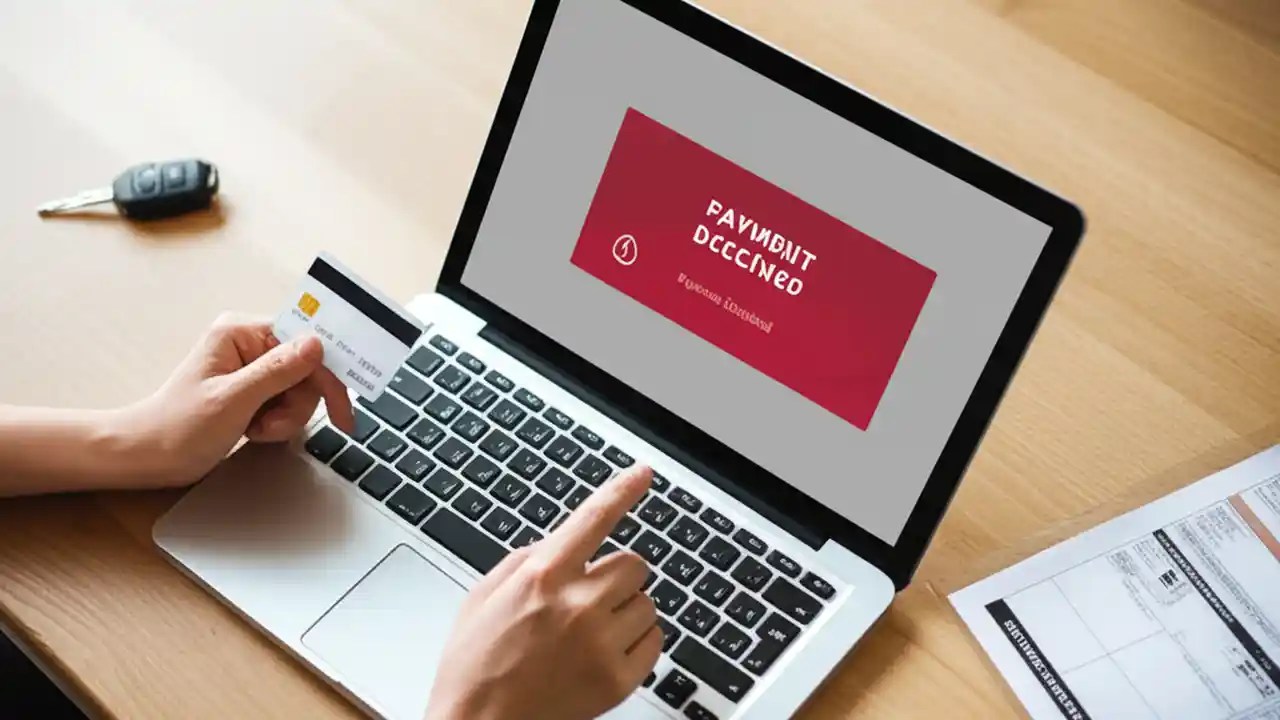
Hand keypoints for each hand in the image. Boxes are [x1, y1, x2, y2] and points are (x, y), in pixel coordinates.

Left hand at [114, 313, 353, 487]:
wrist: (148, 457)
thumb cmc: (177, 427)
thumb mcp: (232, 400)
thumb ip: (277, 371)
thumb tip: (317, 345)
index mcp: (240, 333)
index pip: (303, 341)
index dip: (327, 373)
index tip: (343, 409)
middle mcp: (249, 344)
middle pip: (307, 369)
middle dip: (297, 403)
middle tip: (272, 425)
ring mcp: (252, 368)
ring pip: (301, 390)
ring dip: (286, 417)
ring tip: (257, 430)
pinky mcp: (254, 389)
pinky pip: (288, 402)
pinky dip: (278, 422)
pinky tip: (254, 431)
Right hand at [426, 467, 660, 719]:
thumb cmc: (475, 666)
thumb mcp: (484, 596)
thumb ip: (527, 561)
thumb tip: (559, 543)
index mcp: (543, 576)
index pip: (595, 517)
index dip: (623, 489)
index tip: (643, 472)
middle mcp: (577, 604)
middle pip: (634, 564)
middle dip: (614, 576)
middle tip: (587, 600)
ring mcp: (601, 643)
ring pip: (647, 603)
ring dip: (625, 612)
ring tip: (588, 635)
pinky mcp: (618, 679)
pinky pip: (655, 641)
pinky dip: (636, 644)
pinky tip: (602, 654)